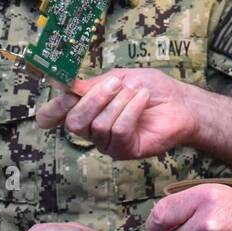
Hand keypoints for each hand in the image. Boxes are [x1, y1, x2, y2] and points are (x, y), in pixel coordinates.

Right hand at [36, 68, 196, 159]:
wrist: (180, 101)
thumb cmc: (150, 89)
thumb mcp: (117, 78)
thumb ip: (91, 85)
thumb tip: (63, 84)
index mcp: (85, 109)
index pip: (53, 117)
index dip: (52, 108)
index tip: (64, 91)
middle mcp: (91, 130)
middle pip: (74, 122)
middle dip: (94, 100)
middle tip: (115, 84)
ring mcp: (107, 143)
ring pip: (99, 125)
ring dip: (120, 102)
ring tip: (138, 92)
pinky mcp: (125, 151)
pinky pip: (118, 132)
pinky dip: (131, 111)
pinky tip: (143, 101)